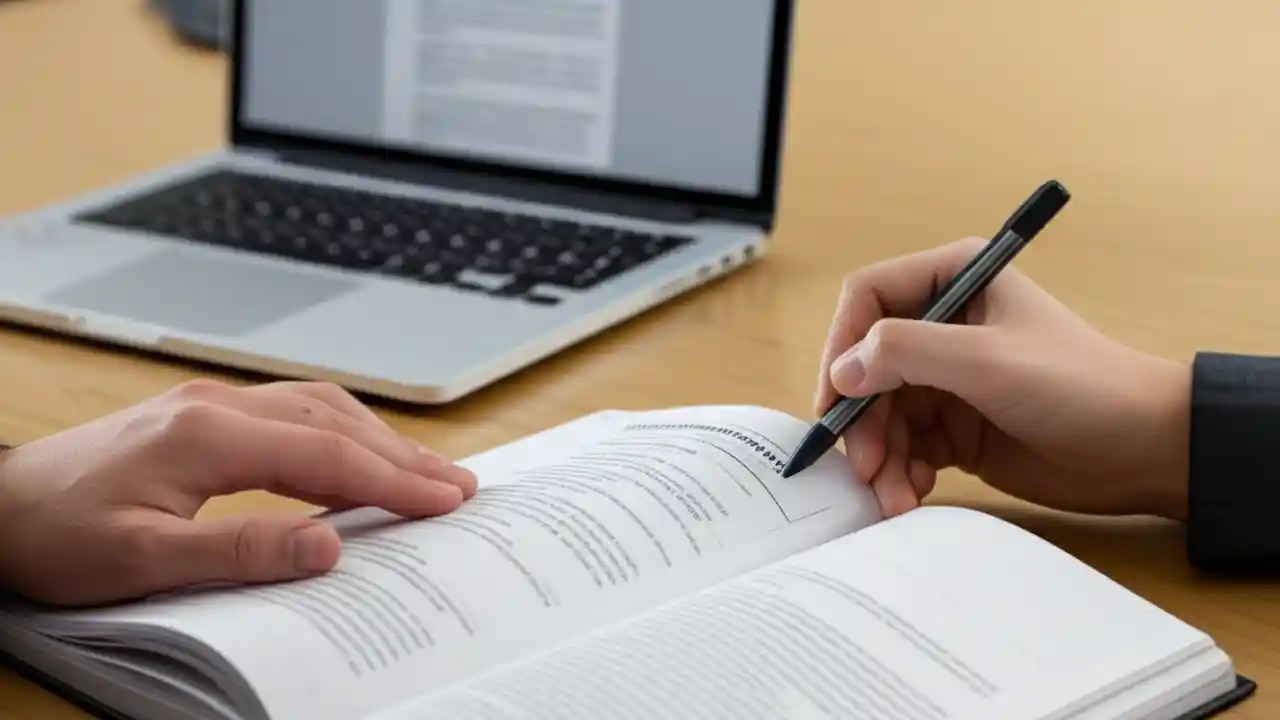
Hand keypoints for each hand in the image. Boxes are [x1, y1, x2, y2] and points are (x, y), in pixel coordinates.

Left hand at [0, 380, 476, 605]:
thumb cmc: (57, 534)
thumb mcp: (143, 560)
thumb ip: (242, 549)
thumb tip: (330, 544)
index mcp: (209, 433)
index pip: (328, 454)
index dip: (396, 480)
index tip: (448, 500)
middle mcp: (218, 405)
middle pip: (334, 419)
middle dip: (402, 453)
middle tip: (459, 485)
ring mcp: (210, 403)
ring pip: (317, 406)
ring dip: (376, 437)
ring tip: (422, 470)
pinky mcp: (201, 414)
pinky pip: (291, 411)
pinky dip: (338, 431)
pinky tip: (352, 452)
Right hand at [816, 238, 1190, 519]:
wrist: (1145, 450)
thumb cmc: (1081, 386)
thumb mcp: (987, 361)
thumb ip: (908, 353)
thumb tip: (842, 370)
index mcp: (956, 280)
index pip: (869, 297)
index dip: (842, 345)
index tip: (836, 398)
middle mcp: (945, 324)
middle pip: (867, 365)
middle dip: (863, 419)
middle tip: (866, 465)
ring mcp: (949, 377)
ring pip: (882, 412)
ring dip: (880, 455)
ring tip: (893, 495)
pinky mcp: (956, 425)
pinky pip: (905, 446)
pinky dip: (901, 471)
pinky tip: (914, 493)